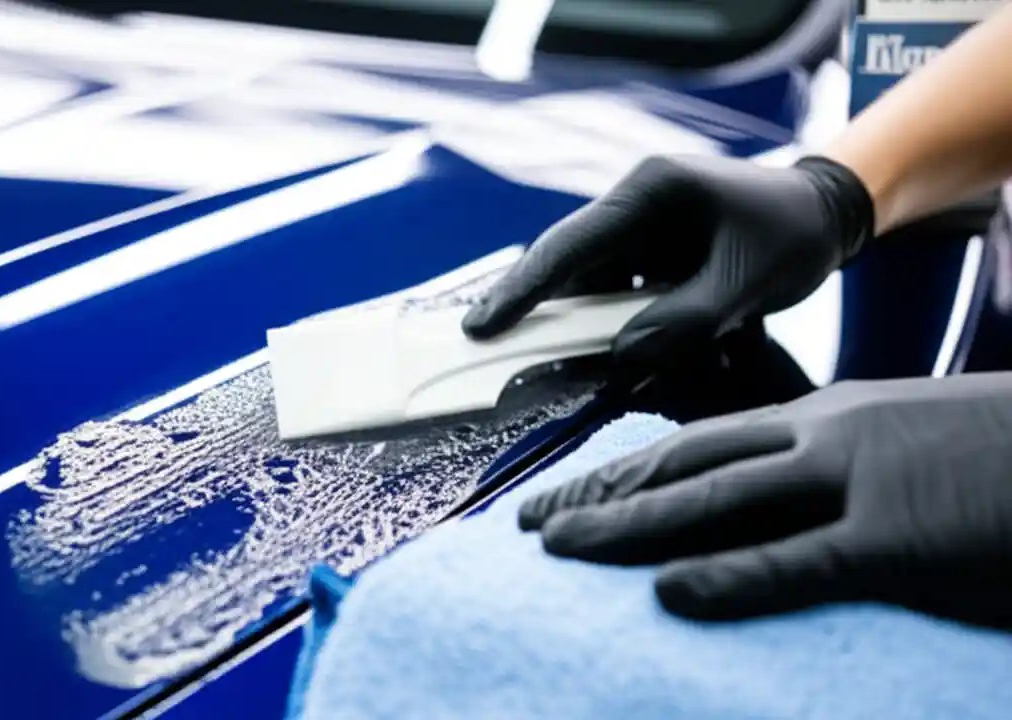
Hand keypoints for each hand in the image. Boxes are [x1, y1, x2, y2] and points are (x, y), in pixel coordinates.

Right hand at [462, 155, 873, 377]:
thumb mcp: (745, 284)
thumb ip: (683, 324)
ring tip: (559, 373)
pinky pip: (621, 298)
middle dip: (538, 314)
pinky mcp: (653, 255)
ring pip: (593, 288)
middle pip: (570, 268)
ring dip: (584, 332)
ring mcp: (641, 230)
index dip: (521, 289)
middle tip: (490, 353)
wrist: (830, 215)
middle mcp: (634, 206)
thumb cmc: (793, 236)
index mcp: (650, 192)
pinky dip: (617, 331)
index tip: (479, 327)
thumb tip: (621, 359)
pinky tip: (616, 363)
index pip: (570, 245)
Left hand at [519, 374, 1011, 625]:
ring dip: (630, 529)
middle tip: (532, 525)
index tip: (571, 494)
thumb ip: (832, 465)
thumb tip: (770, 502)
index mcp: (822, 417)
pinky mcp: (896, 538)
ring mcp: (855, 482)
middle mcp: (822, 438)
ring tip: (560, 551)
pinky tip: (672, 594)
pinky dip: (729, 578)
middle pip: (684, 464)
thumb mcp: (902, 440)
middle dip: (602, 495)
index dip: (626, 470)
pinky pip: (795, 561)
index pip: (698, 441)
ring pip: (715, 503)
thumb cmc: (995, 453)